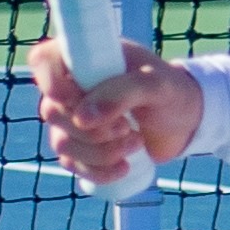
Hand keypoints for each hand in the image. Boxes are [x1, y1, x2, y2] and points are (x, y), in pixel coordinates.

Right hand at [29, 38, 199, 183]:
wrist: (187, 121)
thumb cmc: (171, 91)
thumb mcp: (155, 84)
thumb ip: (121, 92)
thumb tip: (83, 117)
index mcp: (86, 58)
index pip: (43, 60)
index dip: (50, 81)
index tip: (75, 98)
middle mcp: (74, 87)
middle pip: (51, 111)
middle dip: (89, 128)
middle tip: (125, 125)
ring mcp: (75, 119)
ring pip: (61, 143)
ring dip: (98, 152)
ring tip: (135, 141)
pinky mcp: (84, 148)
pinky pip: (72, 166)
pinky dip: (97, 171)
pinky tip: (124, 166)